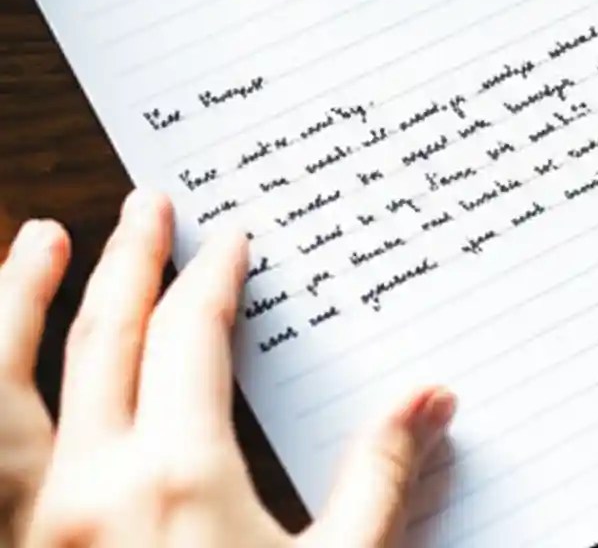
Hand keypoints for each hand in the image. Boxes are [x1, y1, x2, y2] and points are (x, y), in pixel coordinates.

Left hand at [1, 190, 454, 546]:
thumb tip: (432, 395)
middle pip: (103, 335)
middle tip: (146, 203)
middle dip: (129, 258)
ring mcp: (31, 522)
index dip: (213, 276)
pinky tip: (1, 373)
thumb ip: (379, 476)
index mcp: (176, 476)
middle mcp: (88, 484)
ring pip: (6, 382)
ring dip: (18, 299)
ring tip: (37, 239)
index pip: (191, 336)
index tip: (230, 237)